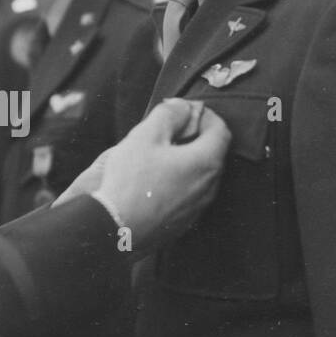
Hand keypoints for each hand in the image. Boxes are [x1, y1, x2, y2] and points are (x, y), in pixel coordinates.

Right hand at [57, 98, 230, 246]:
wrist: (115, 229)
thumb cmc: (130, 184)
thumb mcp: (146, 136)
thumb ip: (169, 114)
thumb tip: (183, 108)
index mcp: (206, 162)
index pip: (220, 129)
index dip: (204, 115)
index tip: (185, 112)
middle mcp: (209, 187)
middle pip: (212, 152)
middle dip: (194, 137)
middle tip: (168, 131)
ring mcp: (197, 208)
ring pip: (199, 175)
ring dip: (185, 161)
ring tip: (156, 157)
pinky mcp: (183, 222)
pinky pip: (187, 195)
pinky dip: (177, 182)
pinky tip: (152, 181)